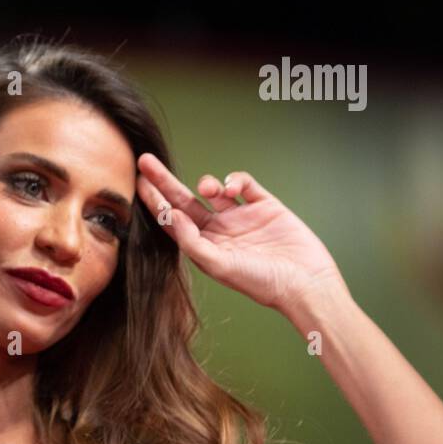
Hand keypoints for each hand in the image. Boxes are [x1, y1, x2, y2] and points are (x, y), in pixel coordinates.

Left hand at [135, 153, 347, 317]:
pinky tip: (232, 188)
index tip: (137, 182)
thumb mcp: (219, 265)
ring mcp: (241, 215)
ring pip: (214, 189)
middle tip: (145, 161)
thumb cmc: (260, 282)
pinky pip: (243, 183)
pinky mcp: (264, 205)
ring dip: (206, 183)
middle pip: (184, 200)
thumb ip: (191, 241)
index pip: (172, 219)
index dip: (154, 201)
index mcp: (203, 245)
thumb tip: (171, 215)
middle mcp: (218, 229)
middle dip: (165, 181)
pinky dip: (235, 180)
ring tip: (208, 188)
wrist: (305, 282)